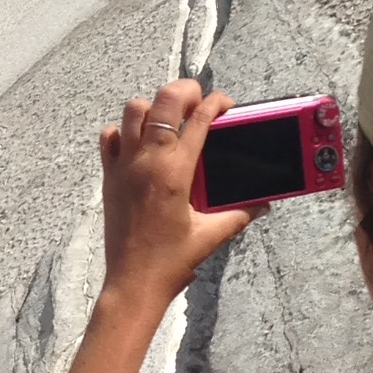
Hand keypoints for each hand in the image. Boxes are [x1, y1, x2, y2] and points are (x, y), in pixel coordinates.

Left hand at [96, 77, 255, 304]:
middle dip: (185, 91)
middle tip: (199, 100)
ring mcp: (123, 165)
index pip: (199, 118)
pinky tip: (139, 143)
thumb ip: (241, 213)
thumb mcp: (212, 234)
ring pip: (133, 110)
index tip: (226, 104)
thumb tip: (264, 204)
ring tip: (170, 119)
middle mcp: (147, 160)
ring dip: (154, 107)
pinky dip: (123, 131)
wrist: (133, 282)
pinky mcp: (108, 176)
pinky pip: (109, 137)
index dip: (216, 103)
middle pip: (164, 100)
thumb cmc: (173, 260)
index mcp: (176, 171)